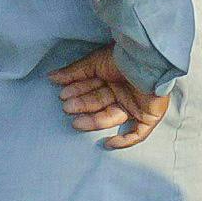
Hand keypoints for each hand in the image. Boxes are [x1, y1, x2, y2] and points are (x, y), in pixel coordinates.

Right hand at [50, 45, 172, 149]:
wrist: (147, 60)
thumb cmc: (122, 57)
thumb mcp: (94, 62)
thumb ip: (73, 72)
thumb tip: (52, 77)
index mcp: (114, 78)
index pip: (93, 89)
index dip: (77, 92)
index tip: (63, 94)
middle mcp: (124, 91)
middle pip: (100, 103)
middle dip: (82, 106)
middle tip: (67, 107)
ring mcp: (137, 104)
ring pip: (112, 118)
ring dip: (93, 121)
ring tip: (76, 121)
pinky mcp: (149, 116)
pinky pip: (138, 134)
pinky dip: (124, 141)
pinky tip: (108, 143)